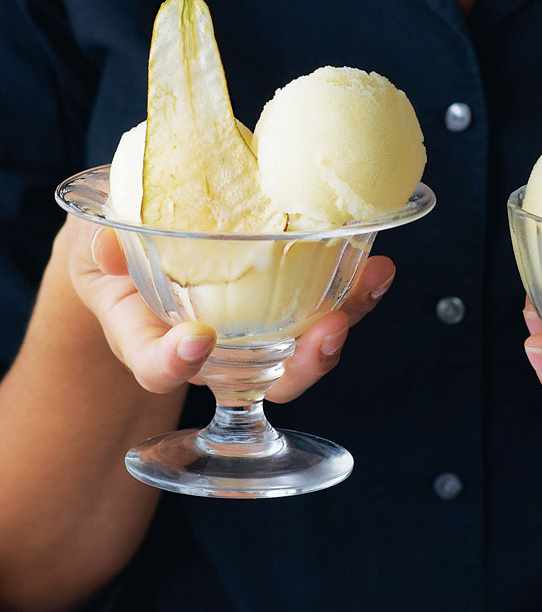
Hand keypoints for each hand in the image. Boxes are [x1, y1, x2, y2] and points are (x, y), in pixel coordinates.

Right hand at [64, 216, 395, 398]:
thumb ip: (100, 247)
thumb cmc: (113, 246)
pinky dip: (356, 291)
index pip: (157, 368)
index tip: (195, 342)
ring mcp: (254, 329)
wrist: (144, 232)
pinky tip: (377, 268)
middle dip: (299, 367)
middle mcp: (211, 349)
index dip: (173, 363)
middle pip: (259, 379)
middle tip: (324, 335)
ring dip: (343, 322)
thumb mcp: (93, 244)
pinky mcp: (289, 300)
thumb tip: (108, 244)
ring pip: (303, 348)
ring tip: (371, 284)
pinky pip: (326, 307)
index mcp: (149, 339)